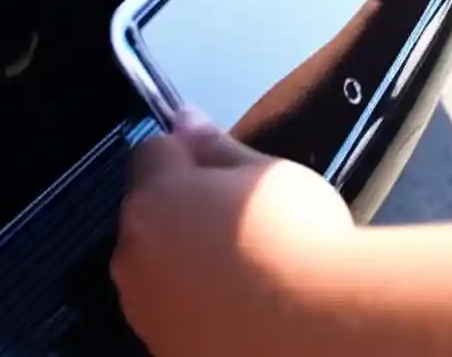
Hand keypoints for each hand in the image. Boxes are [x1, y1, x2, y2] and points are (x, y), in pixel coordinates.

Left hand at [112, 109, 354, 356]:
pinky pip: (174, 311)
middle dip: (180, 211)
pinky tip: (239, 308)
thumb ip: (216, 146)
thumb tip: (184, 118)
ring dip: (183, 261)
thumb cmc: (295, 233)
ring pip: (156, 268)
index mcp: (152, 199)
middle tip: (239, 221)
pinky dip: (196, 305)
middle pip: (149, 215)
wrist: (318, 325)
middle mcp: (133, 255)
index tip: (223, 169)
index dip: (187, 154)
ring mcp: (146, 309)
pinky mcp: (163, 347)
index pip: (152, 153)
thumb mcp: (266, 172)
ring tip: (243, 270)